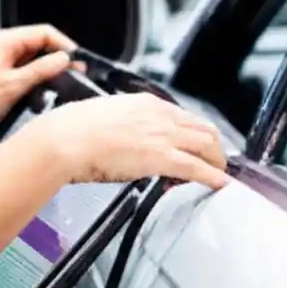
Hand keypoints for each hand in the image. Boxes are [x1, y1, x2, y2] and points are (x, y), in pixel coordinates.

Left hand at [0, 25, 77, 140]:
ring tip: (59, 87)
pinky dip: (33, 80)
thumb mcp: (13, 86)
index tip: (77, 62)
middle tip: (74, 76)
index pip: (43, 32)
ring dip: (46, 71)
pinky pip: (22, 70)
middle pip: (39, 44)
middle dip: (57, 59)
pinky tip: (40, 95)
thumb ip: (41, 70)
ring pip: (32, 58)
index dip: (63, 45)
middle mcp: (1, 45)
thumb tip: (64, 59)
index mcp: (4, 41)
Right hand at [25, 92, 229, 189]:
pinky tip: (221, 185)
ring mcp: (163, 135)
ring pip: (207, 145)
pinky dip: (214, 177)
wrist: (65, 139)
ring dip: (217, 161)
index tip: (195, 143)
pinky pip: (198, 168)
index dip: (193, 132)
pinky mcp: (162, 158)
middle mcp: (160, 115)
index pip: (183, 116)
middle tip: (215, 161)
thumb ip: (123, 123)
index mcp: (146, 103)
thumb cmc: (73, 129)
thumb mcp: (104, 115)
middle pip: (203, 128)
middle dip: (213, 146)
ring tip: (219, 174)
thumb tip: (125, 137)